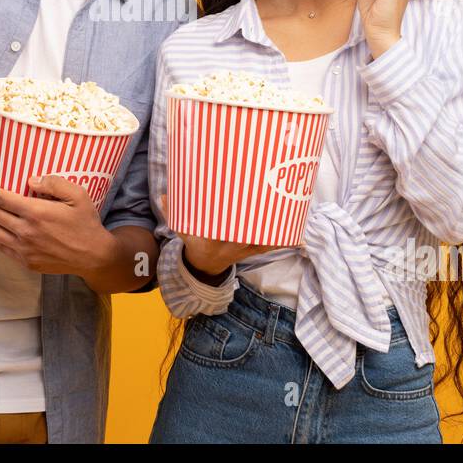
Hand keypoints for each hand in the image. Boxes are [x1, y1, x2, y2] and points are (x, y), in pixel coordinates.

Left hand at [0, 175, 112, 275]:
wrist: (93, 256)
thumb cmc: (86, 223)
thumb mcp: (78, 195)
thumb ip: (54, 183)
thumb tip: (31, 180)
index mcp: (36, 212)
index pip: (1, 198)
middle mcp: (26, 231)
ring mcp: (24, 249)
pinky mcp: (26, 261)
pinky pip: (0, 248)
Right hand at [158, 196, 282, 278]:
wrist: (204, 267)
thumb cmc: (195, 244)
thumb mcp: (181, 230)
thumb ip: (173, 211)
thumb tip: (164, 194)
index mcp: (215, 239)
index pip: (228, 228)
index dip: (238, 219)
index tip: (246, 202)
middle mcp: (233, 245)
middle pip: (254, 231)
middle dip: (265, 216)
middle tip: (278, 194)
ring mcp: (246, 249)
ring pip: (266, 239)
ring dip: (279, 226)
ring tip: (294, 209)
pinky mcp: (254, 251)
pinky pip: (270, 246)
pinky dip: (284, 241)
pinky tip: (298, 236)